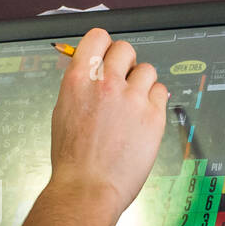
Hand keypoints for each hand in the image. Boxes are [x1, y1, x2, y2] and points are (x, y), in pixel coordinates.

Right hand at [49, 28, 169, 216]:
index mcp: (79, 80)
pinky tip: (142, 119)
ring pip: (147, 70)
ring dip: (142, 83)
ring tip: (133, 106)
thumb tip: (91, 71)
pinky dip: (154, 102)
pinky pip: (161, 93)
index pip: (98, 37)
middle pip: (125, 49)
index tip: (107, 55)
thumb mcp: (63, 112)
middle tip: (122, 82)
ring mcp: (132, 99)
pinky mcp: (153, 116)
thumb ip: (80, 87)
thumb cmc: (72, 159)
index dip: (105, 46)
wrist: (87, 188)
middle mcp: (106, 83)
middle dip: (125, 63)